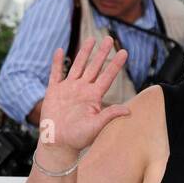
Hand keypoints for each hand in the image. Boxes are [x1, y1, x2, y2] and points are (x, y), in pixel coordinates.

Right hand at [38, 35, 131, 153]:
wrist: (58, 143)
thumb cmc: (78, 138)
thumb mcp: (96, 126)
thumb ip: (110, 115)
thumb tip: (129, 110)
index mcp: (94, 97)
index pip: (107, 76)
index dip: (115, 64)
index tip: (124, 51)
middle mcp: (82, 90)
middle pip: (94, 67)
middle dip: (101, 53)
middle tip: (109, 39)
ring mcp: (68, 89)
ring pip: (77, 66)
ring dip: (83, 53)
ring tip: (91, 39)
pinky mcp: (54, 91)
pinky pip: (55, 73)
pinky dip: (57, 62)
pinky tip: (59, 50)